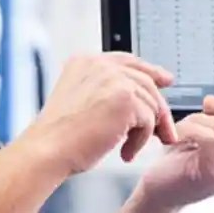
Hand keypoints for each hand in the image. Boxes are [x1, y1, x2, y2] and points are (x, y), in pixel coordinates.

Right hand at [26, 52, 178, 175]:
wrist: (48, 149)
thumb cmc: (59, 136)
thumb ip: (105, 91)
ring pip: (151, 103)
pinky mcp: (126, 98)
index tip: (165, 80)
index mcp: (84, 62)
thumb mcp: (79, 102)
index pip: (128, 61)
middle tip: (165, 133)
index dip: (150, 71)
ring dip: (144, 131)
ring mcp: (114, 79)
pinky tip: (124, 151)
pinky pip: (149, 121)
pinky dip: (140, 141)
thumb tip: (144, 96)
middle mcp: (99, 65)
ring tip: (127, 148)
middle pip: (146, 82)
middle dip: (158, 110)